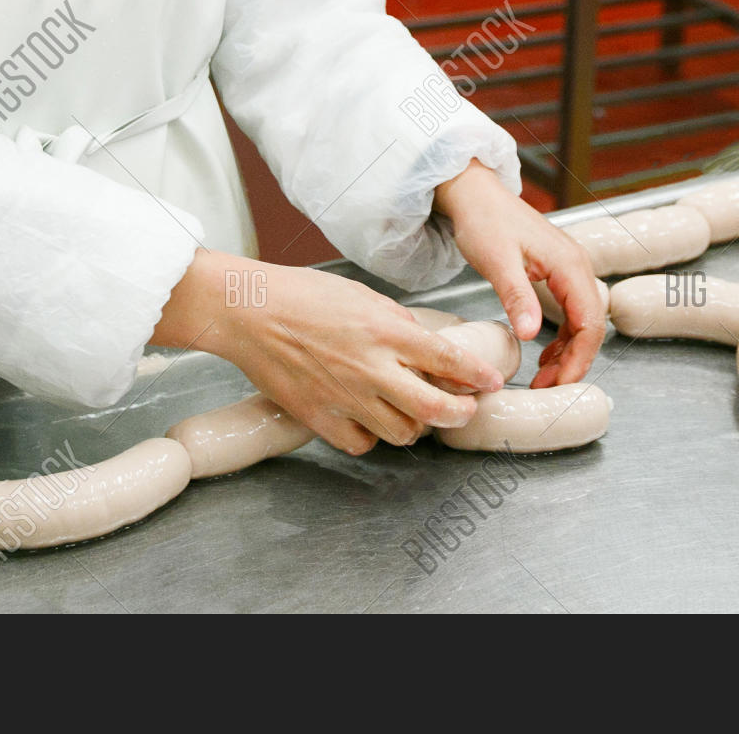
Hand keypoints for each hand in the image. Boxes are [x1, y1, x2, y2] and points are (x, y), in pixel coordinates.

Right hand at [152, 251, 504, 453]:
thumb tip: (425, 345)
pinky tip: (369, 419)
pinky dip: (372, 436)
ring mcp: (346, 398)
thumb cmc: (301, 295)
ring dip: (415, 426)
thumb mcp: (362, 295)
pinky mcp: (319, 418)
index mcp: (386, 331)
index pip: (449, 361)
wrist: (248, 312)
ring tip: (412, 411)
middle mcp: (372, 368)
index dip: (478, 377)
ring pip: (402, 433)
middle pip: (435, 410)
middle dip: (459, 413)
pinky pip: (361, 444)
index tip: (490, 382)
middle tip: (464, 408)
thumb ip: (397, 323)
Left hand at [434, 160, 605, 386]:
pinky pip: (569, 312)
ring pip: (582, 321)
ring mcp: (569, 269)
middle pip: (591, 326)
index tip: (558, 384)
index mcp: (570, 265)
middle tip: (547, 388)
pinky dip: (561, 337)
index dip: (578, 359)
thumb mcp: (497, 261)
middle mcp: (577, 267)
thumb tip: (532, 335)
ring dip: (568, 352)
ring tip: (543, 377)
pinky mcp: (556, 272)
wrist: (475, 194)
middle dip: (574, 361)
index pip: (590, 323)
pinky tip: (543, 353)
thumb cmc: (484, 221)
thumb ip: (517, 297)